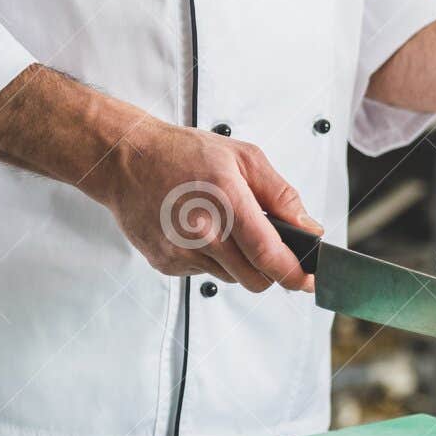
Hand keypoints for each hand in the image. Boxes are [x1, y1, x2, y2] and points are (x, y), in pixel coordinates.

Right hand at [89, 122, 320, 291]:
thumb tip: (310, 228)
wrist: (125, 160)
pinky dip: (211, 259)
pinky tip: (199, 231)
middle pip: (255, 279)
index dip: (295, 275)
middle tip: (268, 247)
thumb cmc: (182, 154)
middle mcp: (202, 234)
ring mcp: (181, 253)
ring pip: (231, 278)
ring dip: (239, 262)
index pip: (270, 256)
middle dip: (270, 270)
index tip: (310, 281)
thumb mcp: (244, 159)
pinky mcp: (166, 264)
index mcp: (227, 204)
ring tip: (224, 227)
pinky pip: (204, 273)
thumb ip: (282, 196)